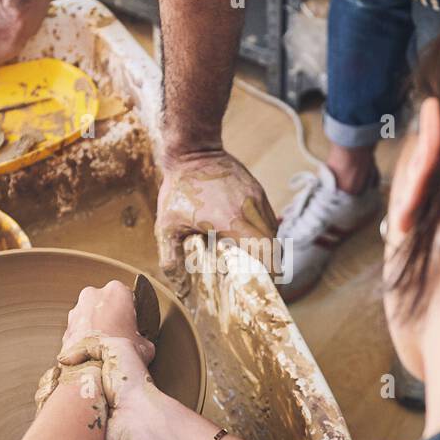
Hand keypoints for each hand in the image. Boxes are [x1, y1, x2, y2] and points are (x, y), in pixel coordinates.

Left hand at [56, 281, 155, 408]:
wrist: (95, 371)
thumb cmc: (121, 352)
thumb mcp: (146, 345)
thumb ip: (142, 337)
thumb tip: (140, 344)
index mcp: (117, 291)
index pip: (128, 298)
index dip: (132, 315)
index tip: (134, 327)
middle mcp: (93, 295)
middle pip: (105, 304)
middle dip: (111, 318)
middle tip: (120, 337)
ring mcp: (76, 311)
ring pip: (90, 317)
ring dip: (96, 328)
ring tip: (106, 348)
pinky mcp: (65, 328)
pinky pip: (79, 332)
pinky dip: (85, 341)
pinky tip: (94, 354)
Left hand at [155, 150, 278, 290]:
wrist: (193, 150)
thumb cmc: (178, 189)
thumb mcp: (166, 226)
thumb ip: (171, 259)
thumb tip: (180, 289)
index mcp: (231, 222)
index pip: (264, 253)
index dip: (270, 274)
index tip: (267, 289)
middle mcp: (250, 210)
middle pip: (273, 247)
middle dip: (271, 267)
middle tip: (262, 283)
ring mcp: (257, 199)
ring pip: (273, 232)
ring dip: (269, 250)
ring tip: (258, 265)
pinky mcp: (258, 191)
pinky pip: (269, 217)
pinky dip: (265, 233)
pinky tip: (253, 241)